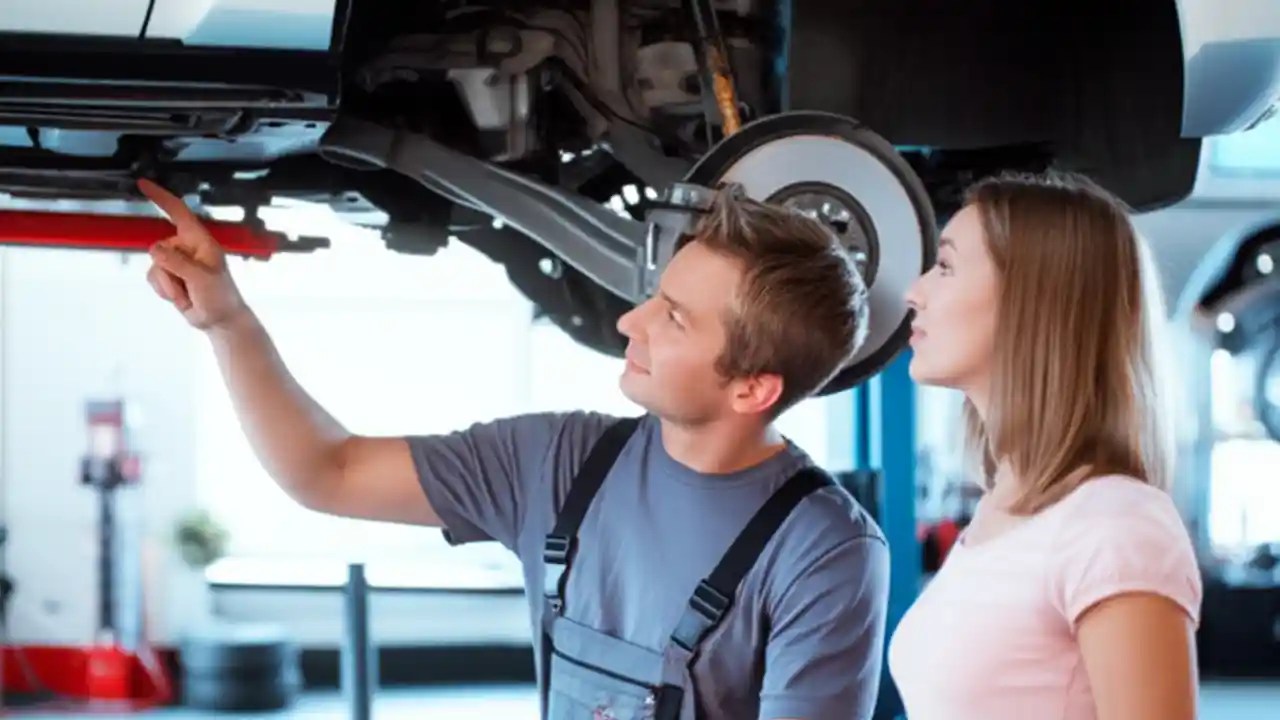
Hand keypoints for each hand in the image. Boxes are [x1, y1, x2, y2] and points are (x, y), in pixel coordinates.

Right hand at [139, 178, 248, 331]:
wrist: (219, 321)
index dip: (161, 197)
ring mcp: (176, 262)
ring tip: (187, 294)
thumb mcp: (202, 278)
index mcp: (200, 240)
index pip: (178, 212)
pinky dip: (164, 290)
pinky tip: (180, 298)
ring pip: (154, 266)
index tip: (143, 184)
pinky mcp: (169, 276)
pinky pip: (153, 278)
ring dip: (168, 285)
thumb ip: (177, 263)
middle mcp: (186, 247)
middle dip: (168, 272)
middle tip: (188, 286)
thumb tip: (155, 250)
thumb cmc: (220, 296)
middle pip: (158, 248)